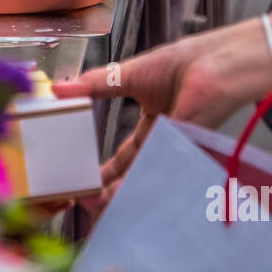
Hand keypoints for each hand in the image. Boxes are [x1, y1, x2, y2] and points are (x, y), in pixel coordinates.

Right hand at [52, 35, 247, 216]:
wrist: (214, 65)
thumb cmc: (181, 64)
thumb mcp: (128, 75)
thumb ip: (94, 85)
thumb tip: (57, 89)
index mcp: (153, 123)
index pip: (126, 157)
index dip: (105, 172)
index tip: (83, 183)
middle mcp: (164, 143)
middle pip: (132, 176)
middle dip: (107, 192)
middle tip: (83, 203)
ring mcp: (173, 153)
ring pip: (141, 181)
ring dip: (116, 195)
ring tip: (92, 207)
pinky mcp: (181, 158)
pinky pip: (154, 179)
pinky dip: (133, 189)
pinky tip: (114, 199)